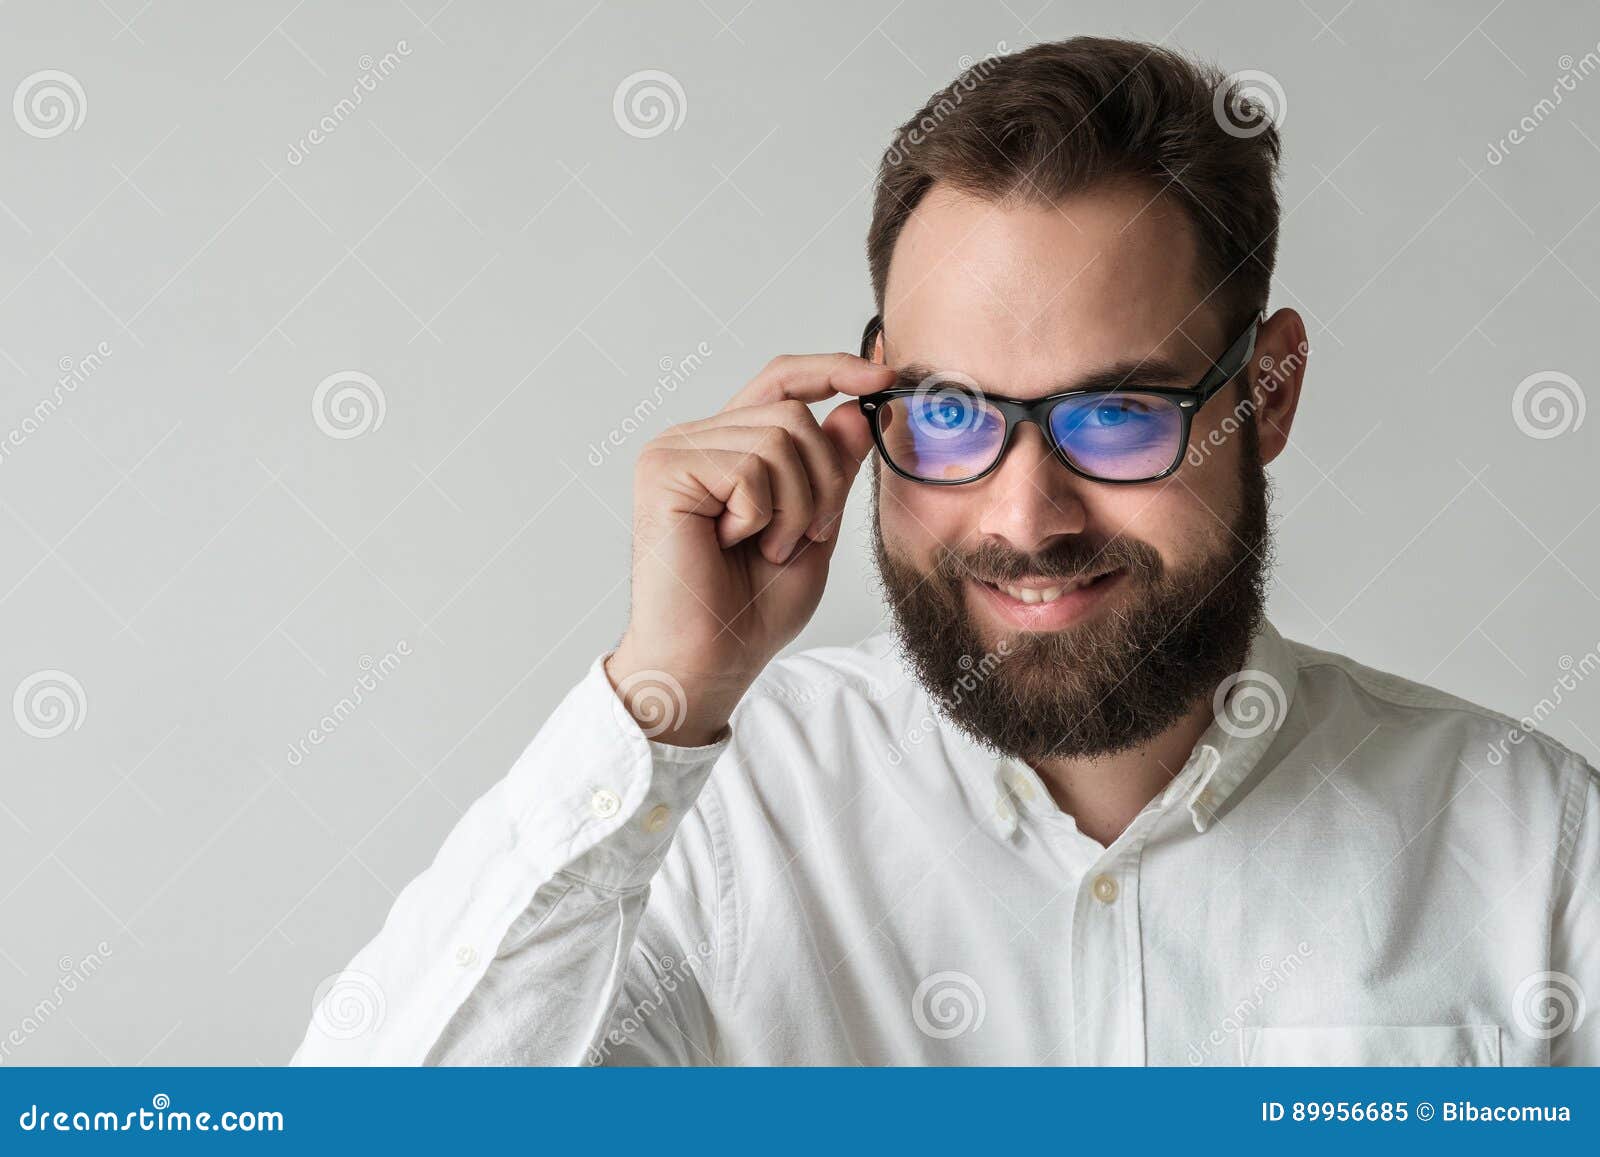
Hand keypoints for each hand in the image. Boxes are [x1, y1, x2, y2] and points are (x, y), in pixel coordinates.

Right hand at [605, 352, 892, 744]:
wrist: (710, 661)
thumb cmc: (750, 611)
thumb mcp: (814, 528)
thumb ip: (833, 470)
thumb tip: (859, 410)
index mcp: (729, 448)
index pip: (783, 384)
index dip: (834, 370)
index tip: (885, 377)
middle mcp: (696, 439)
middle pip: (794, 415)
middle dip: (822, 482)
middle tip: (801, 537)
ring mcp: (675, 451)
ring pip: (779, 438)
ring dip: (794, 506)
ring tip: (764, 548)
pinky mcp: (664, 470)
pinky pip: (750, 468)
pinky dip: (762, 516)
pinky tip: (733, 545)